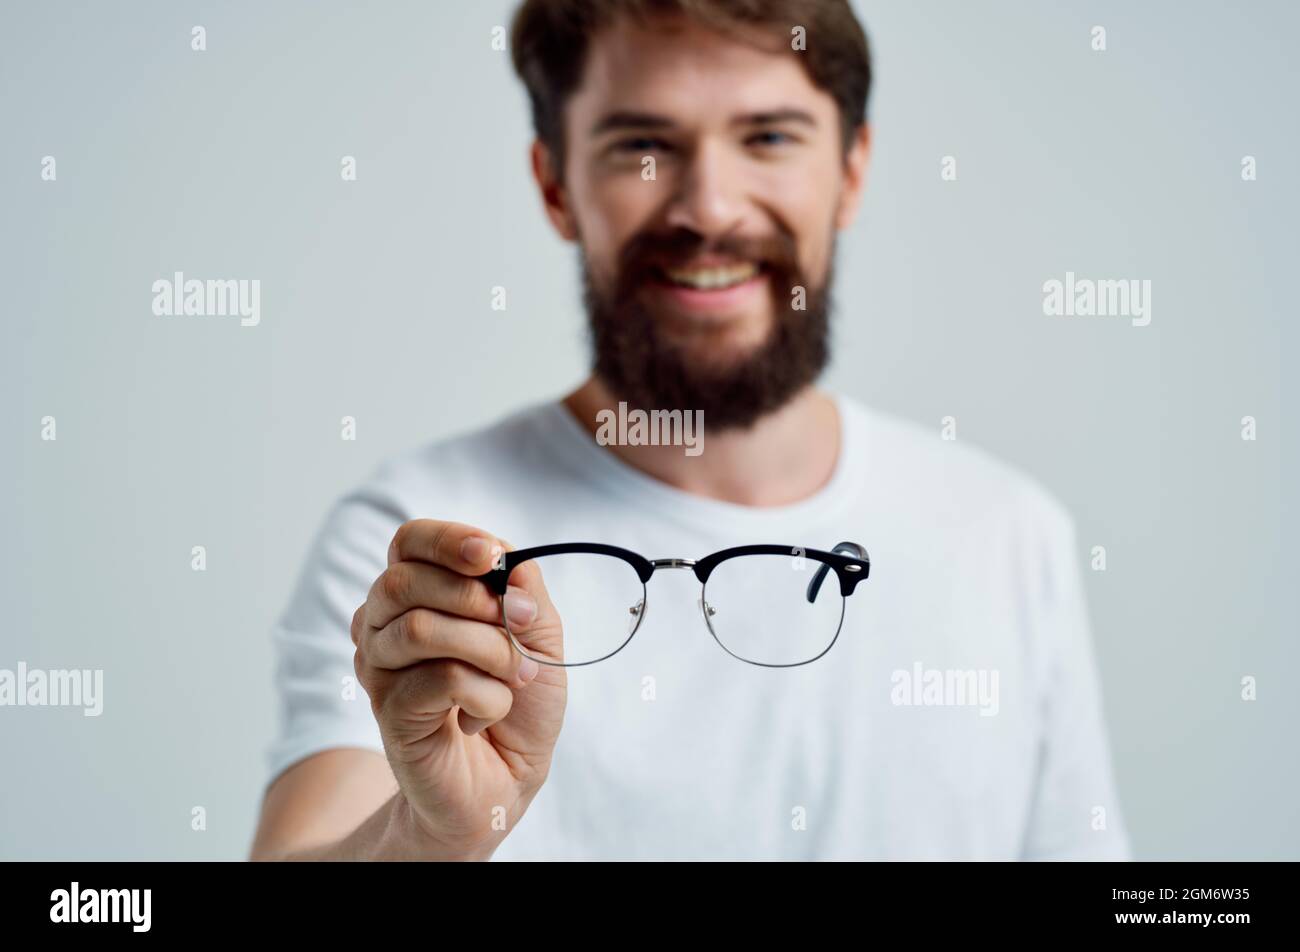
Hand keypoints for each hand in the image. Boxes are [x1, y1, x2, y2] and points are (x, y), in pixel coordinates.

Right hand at [351, 519, 566, 858]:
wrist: (507, 777)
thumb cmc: (518, 701)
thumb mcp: (538, 636)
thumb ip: (524, 591)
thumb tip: (507, 561)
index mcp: (420, 593)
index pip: (409, 541)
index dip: (447, 540)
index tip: (491, 556)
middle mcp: (386, 624)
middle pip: (404, 580)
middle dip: (477, 602)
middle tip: (517, 634)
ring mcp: (380, 668)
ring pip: (421, 628)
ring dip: (491, 653)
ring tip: (511, 679)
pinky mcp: (389, 711)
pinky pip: (440, 679)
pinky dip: (486, 696)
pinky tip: (483, 715)